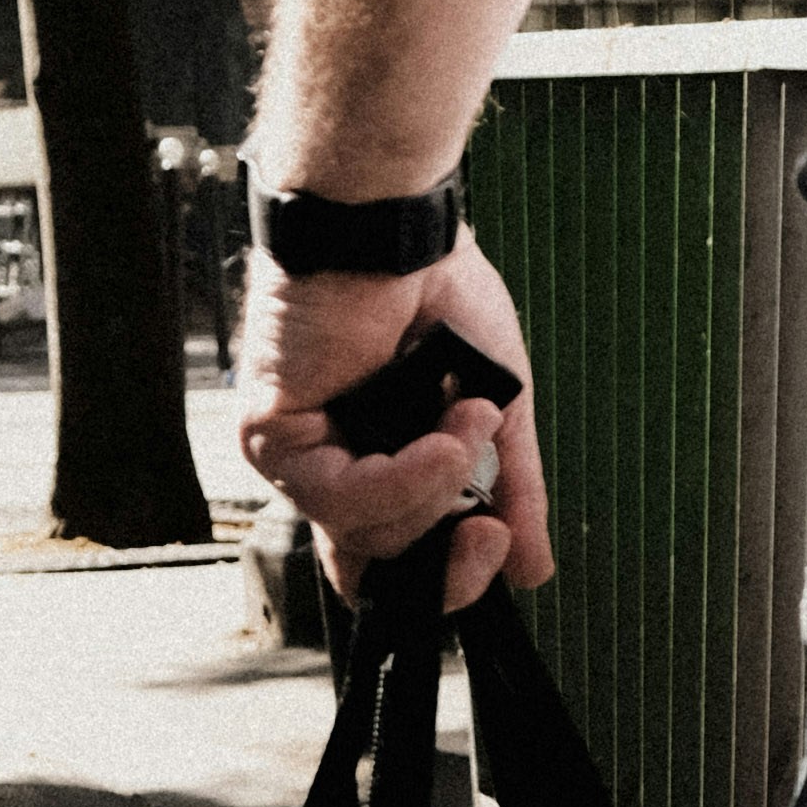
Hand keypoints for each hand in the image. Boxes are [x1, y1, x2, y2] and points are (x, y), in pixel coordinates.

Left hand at [234, 229, 554, 610]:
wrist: (399, 227)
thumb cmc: (438, 292)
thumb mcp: (495, 407)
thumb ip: (510, 489)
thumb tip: (532, 568)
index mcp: (378, 467)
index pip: (398, 564)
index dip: (447, 578)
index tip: (497, 542)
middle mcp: (333, 470)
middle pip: (380, 570)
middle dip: (445, 563)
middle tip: (490, 529)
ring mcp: (298, 459)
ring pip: (367, 539)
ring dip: (434, 492)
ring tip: (466, 427)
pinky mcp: (273, 437)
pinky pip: (343, 499)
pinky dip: (405, 476)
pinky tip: (440, 436)